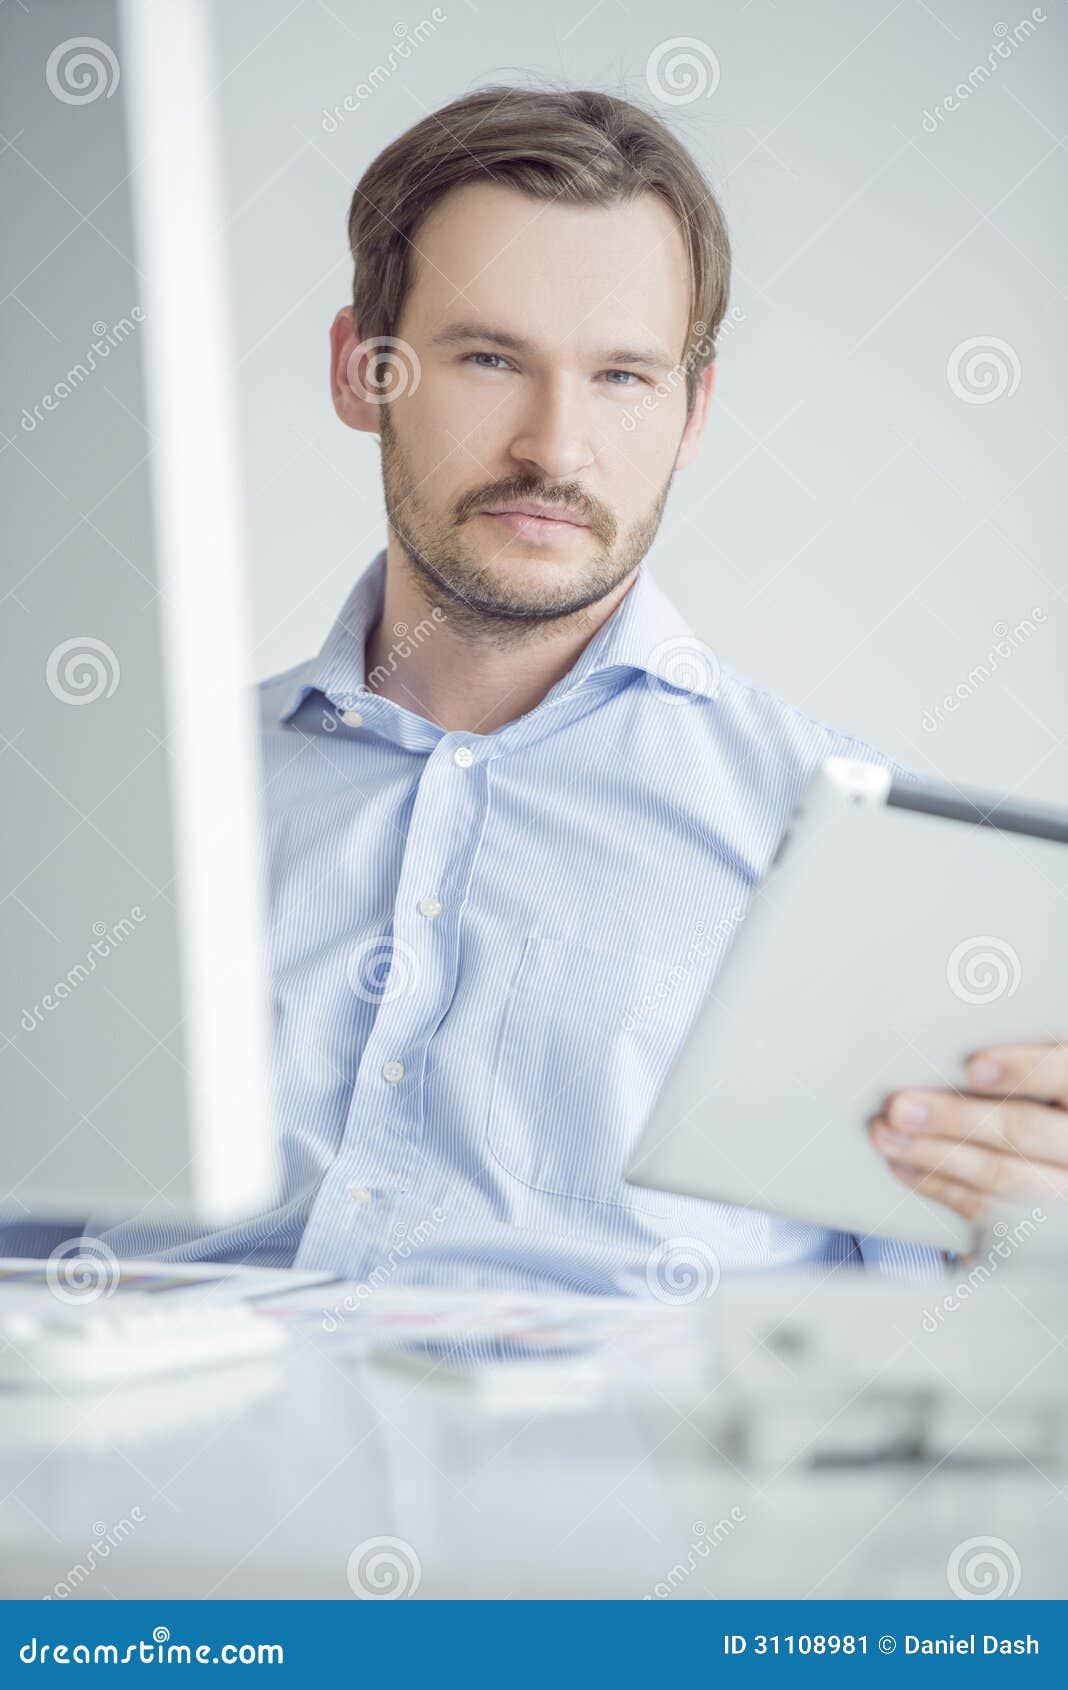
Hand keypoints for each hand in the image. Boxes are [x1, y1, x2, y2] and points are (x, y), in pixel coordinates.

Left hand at [869, 1043, 1067, 1222]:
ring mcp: (1066, 1190)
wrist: (1063, 1167)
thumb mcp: (1053, 1083)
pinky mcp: (1042, 1226)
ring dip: (935, 1156)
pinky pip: (993, 1213)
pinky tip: (907, 1167)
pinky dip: (943, 1188)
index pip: (1065, 1074)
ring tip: (887, 1136)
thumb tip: (958, 1053)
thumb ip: (1029, 1064)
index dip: (1024, 1071)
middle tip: (900, 1107)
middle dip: (956, 1119)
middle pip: (1026, 1133)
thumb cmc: (1050, 1108)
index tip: (973, 1067)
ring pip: (1004, 1177)